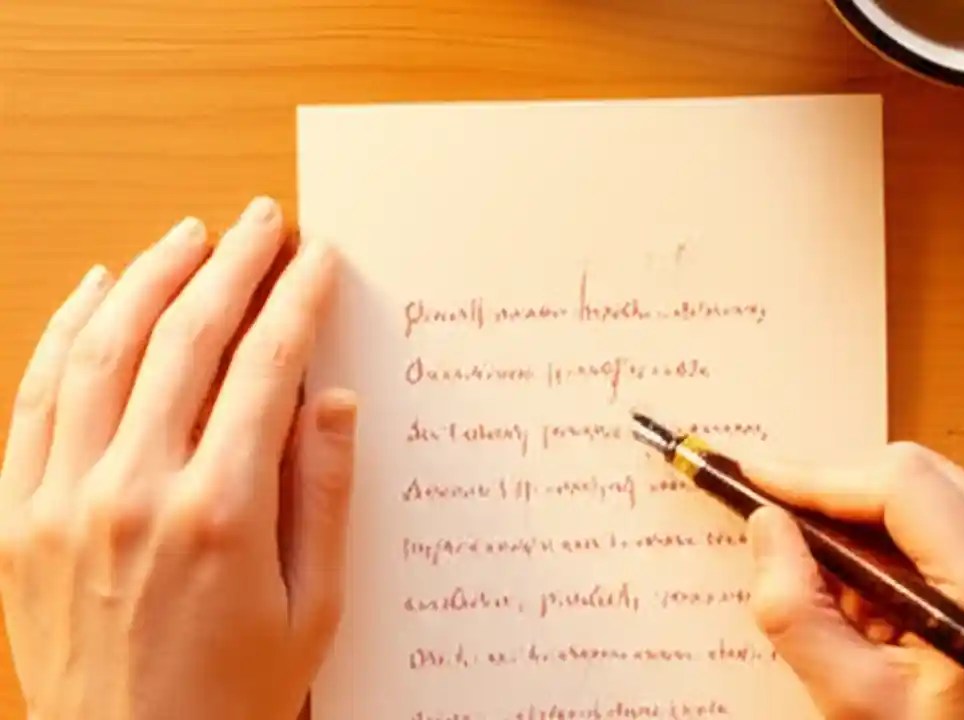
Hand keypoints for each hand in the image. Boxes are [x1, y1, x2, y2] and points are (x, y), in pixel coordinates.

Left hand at [0, 197, 354, 719]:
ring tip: (190, 234)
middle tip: (265, 221)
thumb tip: (331, 400)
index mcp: (220, 516)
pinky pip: (35, 398)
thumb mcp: (313, 612)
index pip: (264, 368)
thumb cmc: (231, 699)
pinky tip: (96, 291)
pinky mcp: (17, 517)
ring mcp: (62, 500)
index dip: (297, 300)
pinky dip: (64, 331)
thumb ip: (323, 497)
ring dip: (150, 276)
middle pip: (185, 339)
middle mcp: (133, 493)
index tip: (318, 259)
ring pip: (103, 349)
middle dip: (233, 266)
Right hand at [743, 443, 963, 719]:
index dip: (819, 474)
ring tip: (845, 593)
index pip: (901, 484)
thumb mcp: (859, 705)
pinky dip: (907, 539)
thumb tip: (767, 524)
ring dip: (872, 522)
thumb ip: (799, 614)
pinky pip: (961, 516)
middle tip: (788, 544)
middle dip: (841, 499)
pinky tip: (887, 598)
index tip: (755, 476)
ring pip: (937, 488)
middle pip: (919, 476)